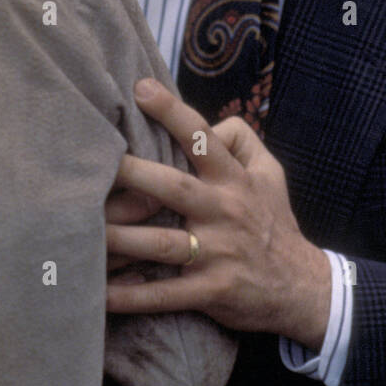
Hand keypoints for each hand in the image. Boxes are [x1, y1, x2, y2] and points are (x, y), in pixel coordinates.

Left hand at [106, 79, 330, 347]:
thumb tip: (205, 119)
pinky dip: (130, 295)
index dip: (173, 112)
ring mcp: (217, 254)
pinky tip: (98, 294)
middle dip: (133, 175)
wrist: (302, 287)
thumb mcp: (270, 172)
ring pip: (161, 244)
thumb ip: (241, 139)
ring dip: (120, 238)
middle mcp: (225, 211)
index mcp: (235, 179)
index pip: (204, 138)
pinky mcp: (210, 291)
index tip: (141, 89)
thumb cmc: (273, 220)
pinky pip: (164, 295)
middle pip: (173, 187)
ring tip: (83, 227)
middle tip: (95, 163)